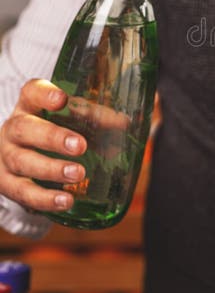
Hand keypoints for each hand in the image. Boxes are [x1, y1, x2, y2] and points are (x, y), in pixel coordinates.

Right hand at [0, 79, 86, 214]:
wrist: (18, 161)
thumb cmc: (51, 134)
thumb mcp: (70, 122)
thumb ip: (95, 120)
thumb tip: (124, 124)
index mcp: (30, 107)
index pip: (31, 92)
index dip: (44, 95)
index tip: (62, 99)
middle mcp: (13, 129)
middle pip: (25, 128)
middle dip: (53, 137)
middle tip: (80, 146)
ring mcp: (5, 157)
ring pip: (22, 161)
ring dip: (51, 169)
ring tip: (78, 174)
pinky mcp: (6, 183)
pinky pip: (22, 192)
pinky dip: (44, 198)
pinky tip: (66, 200)